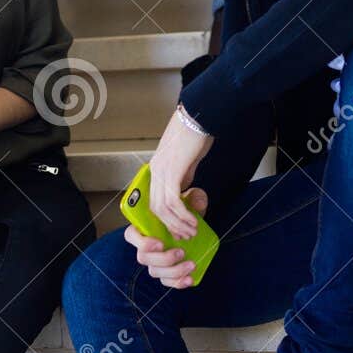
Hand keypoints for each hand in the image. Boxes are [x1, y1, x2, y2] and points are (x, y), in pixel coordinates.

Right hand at [124, 187, 208, 289]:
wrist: (193, 226)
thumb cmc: (184, 212)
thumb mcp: (189, 201)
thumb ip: (193, 198)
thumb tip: (198, 203)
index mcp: (145, 227)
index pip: (131, 235)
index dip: (142, 242)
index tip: (160, 243)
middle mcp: (146, 246)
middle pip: (143, 258)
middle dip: (163, 258)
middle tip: (181, 251)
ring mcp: (154, 261)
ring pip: (154, 271)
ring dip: (173, 271)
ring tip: (191, 264)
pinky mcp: (165, 272)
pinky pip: (166, 282)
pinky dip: (177, 283)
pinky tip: (189, 279)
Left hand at [147, 107, 214, 240]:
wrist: (198, 117)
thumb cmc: (195, 136)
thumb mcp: (187, 162)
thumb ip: (183, 177)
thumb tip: (184, 192)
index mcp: (156, 169)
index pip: (154, 201)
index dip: (165, 220)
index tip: (178, 230)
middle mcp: (155, 171)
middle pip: (155, 208)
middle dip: (171, 226)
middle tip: (185, 236)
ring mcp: (161, 171)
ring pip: (162, 208)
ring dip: (177, 224)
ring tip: (191, 231)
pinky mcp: (171, 171)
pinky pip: (172, 201)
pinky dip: (182, 215)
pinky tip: (191, 220)